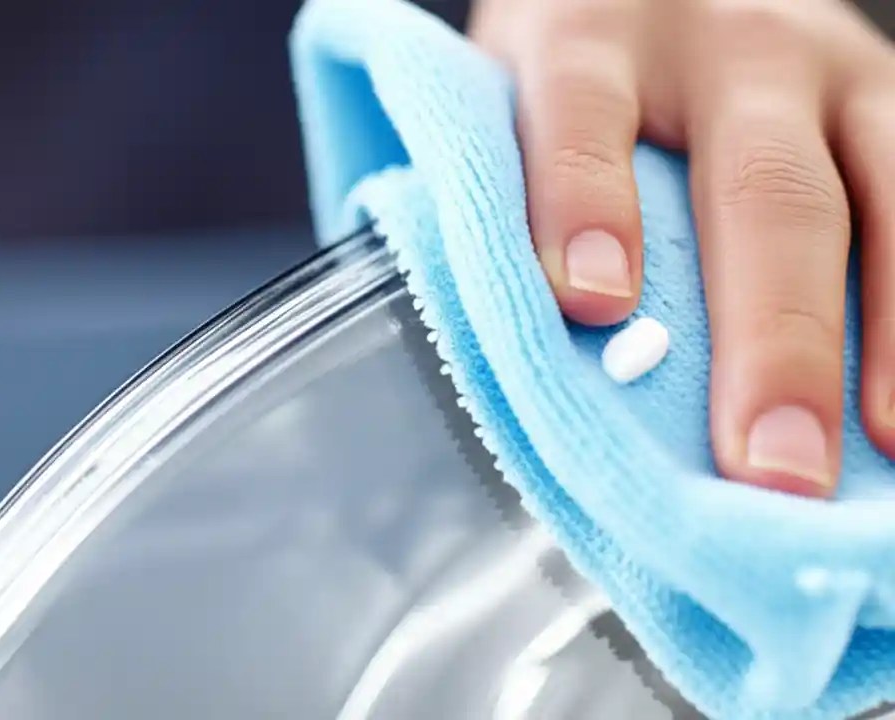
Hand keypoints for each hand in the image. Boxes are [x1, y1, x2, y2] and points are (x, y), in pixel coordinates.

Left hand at [470, 0, 894, 497]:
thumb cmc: (569, 67)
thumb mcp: (516, 96)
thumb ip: (514, 189)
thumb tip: (534, 346)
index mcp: (590, 39)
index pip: (582, 112)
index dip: (584, 202)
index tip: (593, 304)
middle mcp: (725, 45)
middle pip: (760, 187)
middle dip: (768, 334)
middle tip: (762, 462)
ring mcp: (827, 67)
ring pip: (876, 198)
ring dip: (877, 334)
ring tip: (875, 448)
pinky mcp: (888, 95)